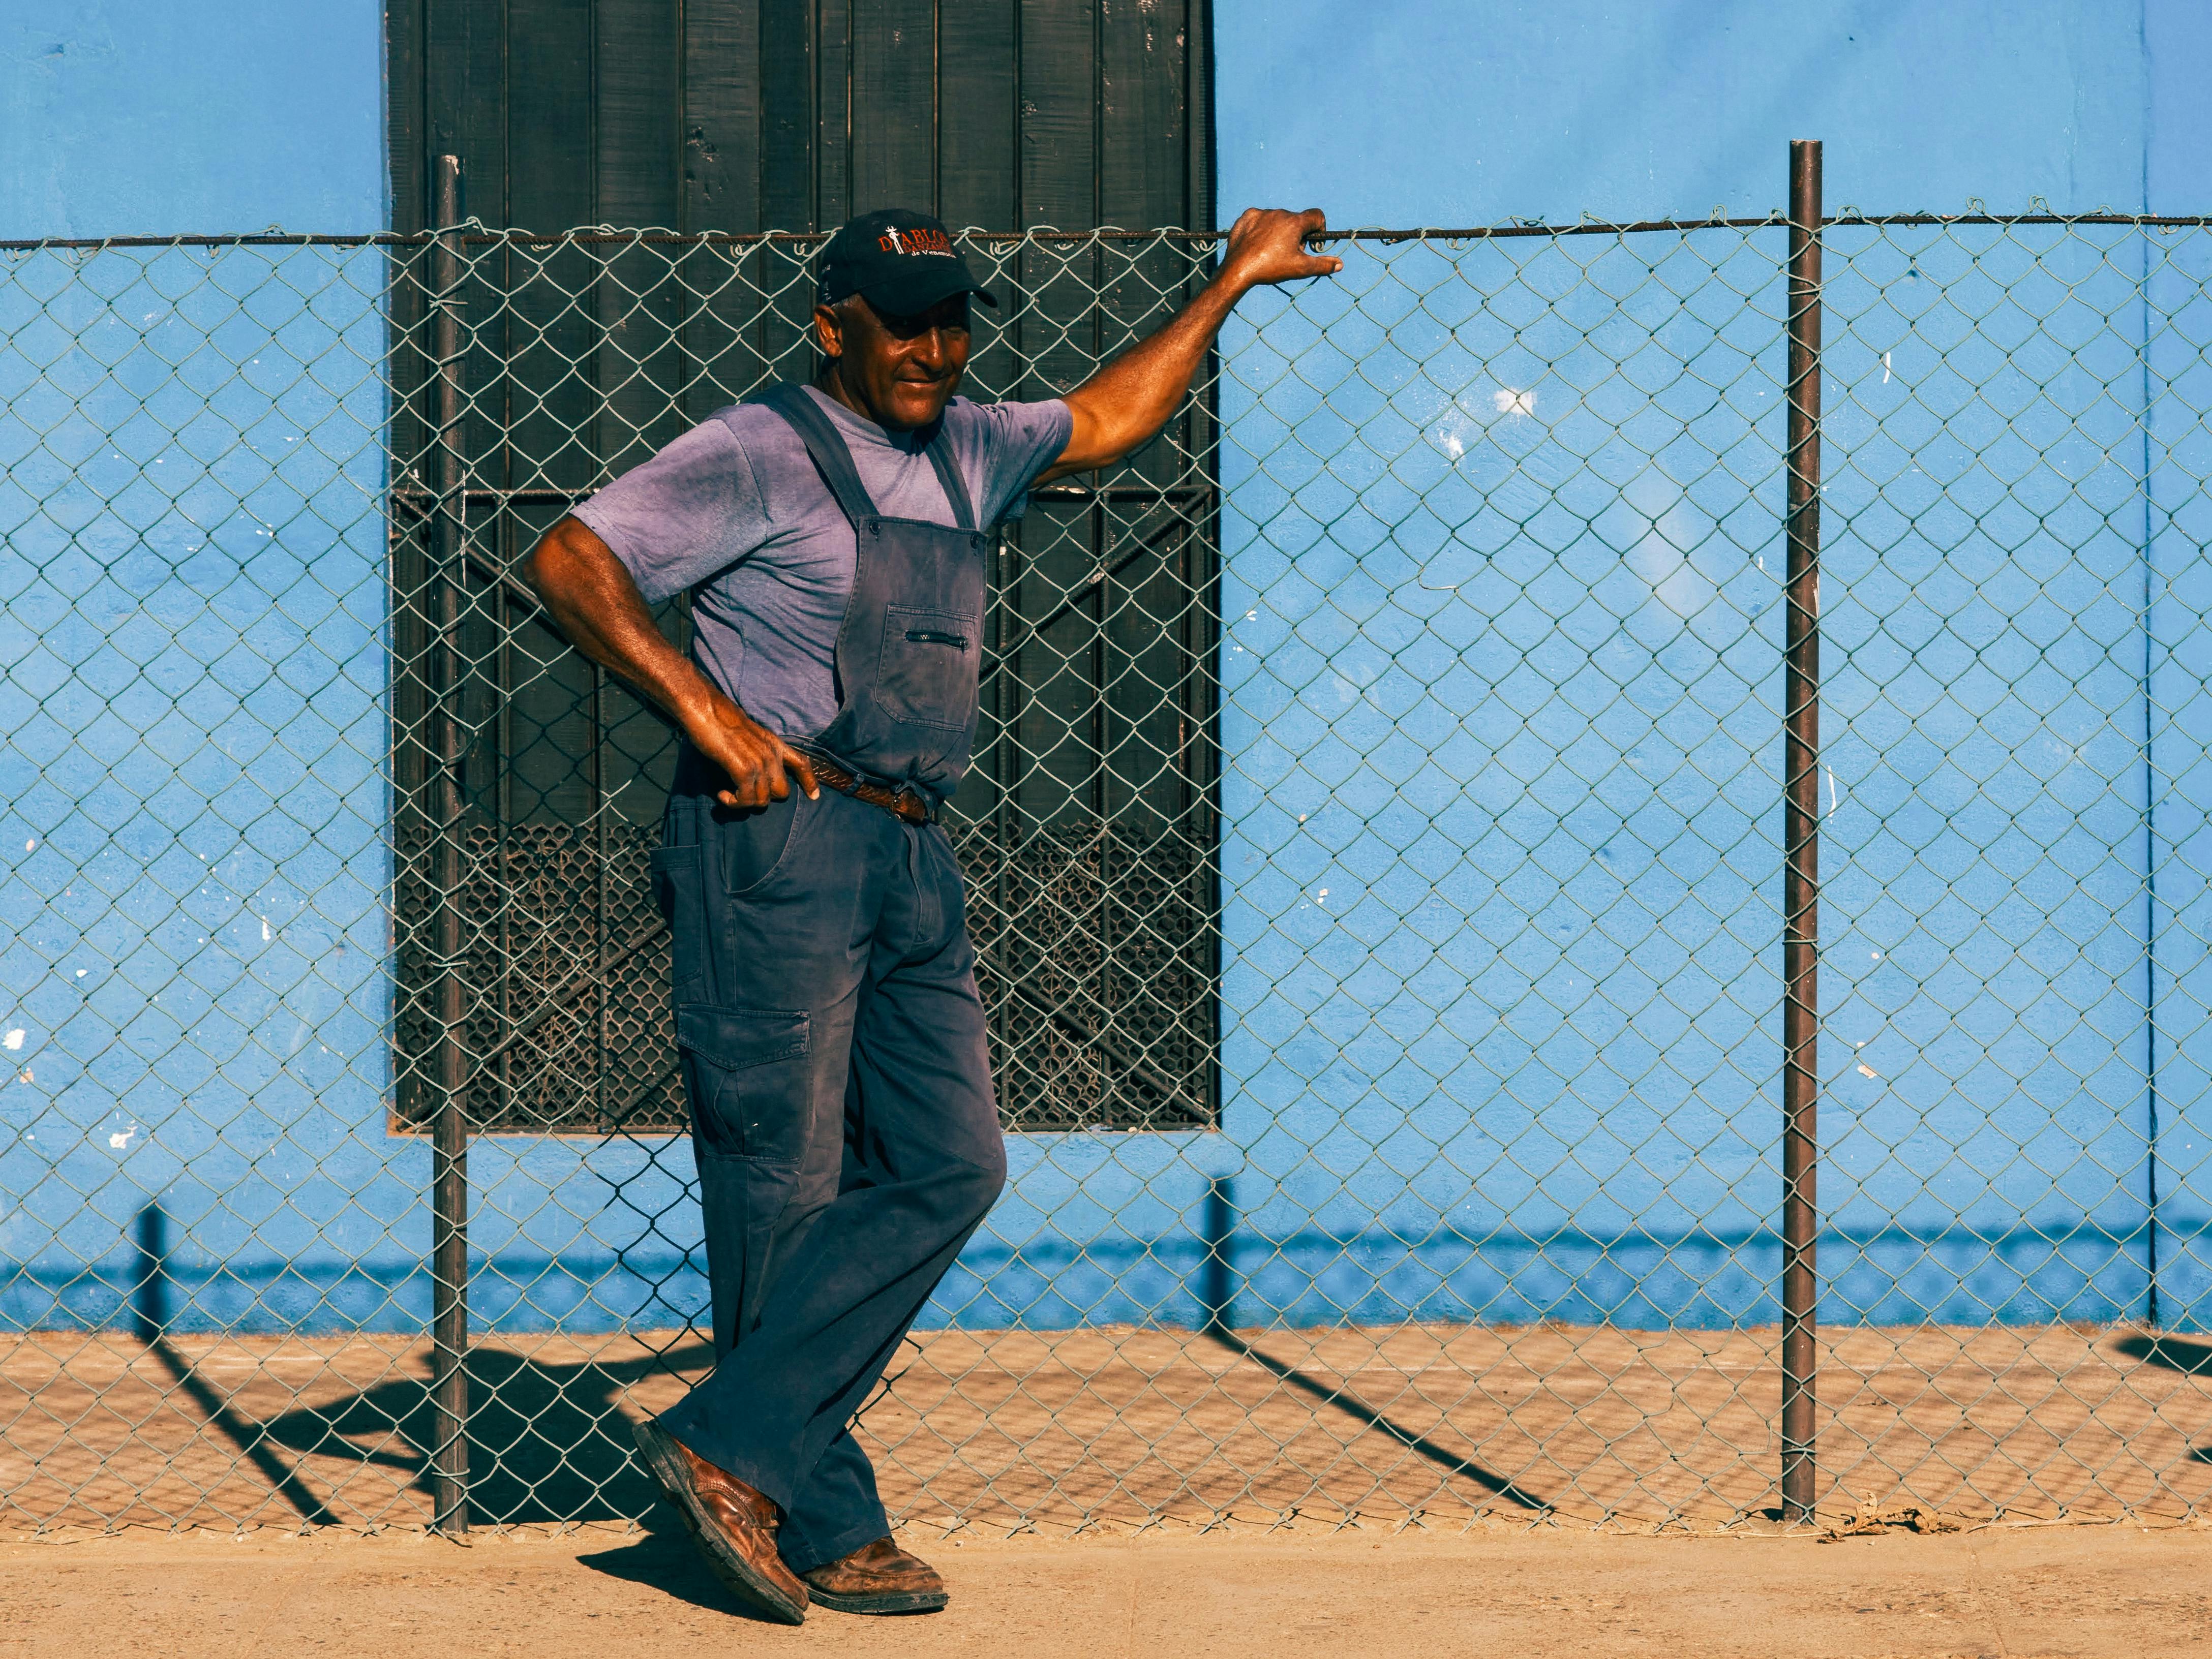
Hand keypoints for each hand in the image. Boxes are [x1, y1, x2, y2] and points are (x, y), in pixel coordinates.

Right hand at [688, 688, 818, 809]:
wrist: (707, 709)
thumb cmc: (721, 720)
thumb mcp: (749, 735)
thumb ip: (758, 751)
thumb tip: (754, 770)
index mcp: (775, 744)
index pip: (802, 763)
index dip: (809, 782)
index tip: (814, 796)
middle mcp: (771, 754)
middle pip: (782, 792)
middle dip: (765, 798)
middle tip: (744, 793)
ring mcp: (760, 762)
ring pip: (763, 800)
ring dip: (744, 803)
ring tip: (728, 794)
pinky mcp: (744, 769)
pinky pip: (746, 799)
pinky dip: (733, 802)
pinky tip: (722, 795)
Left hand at [1217, 207, 1343, 291]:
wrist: (1238, 270)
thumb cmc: (1271, 268)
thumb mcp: (1300, 269)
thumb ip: (1322, 265)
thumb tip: (1339, 264)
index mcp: (1295, 222)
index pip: (1317, 216)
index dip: (1319, 229)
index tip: (1311, 243)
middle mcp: (1279, 213)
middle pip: (1296, 221)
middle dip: (1296, 235)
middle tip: (1287, 254)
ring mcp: (1261, 213)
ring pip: (1277, 220)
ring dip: (1278, 231)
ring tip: (1270, 251)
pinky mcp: (1246, 217)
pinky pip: (1259, 219)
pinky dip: (1261, 229)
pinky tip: (1257, 243)